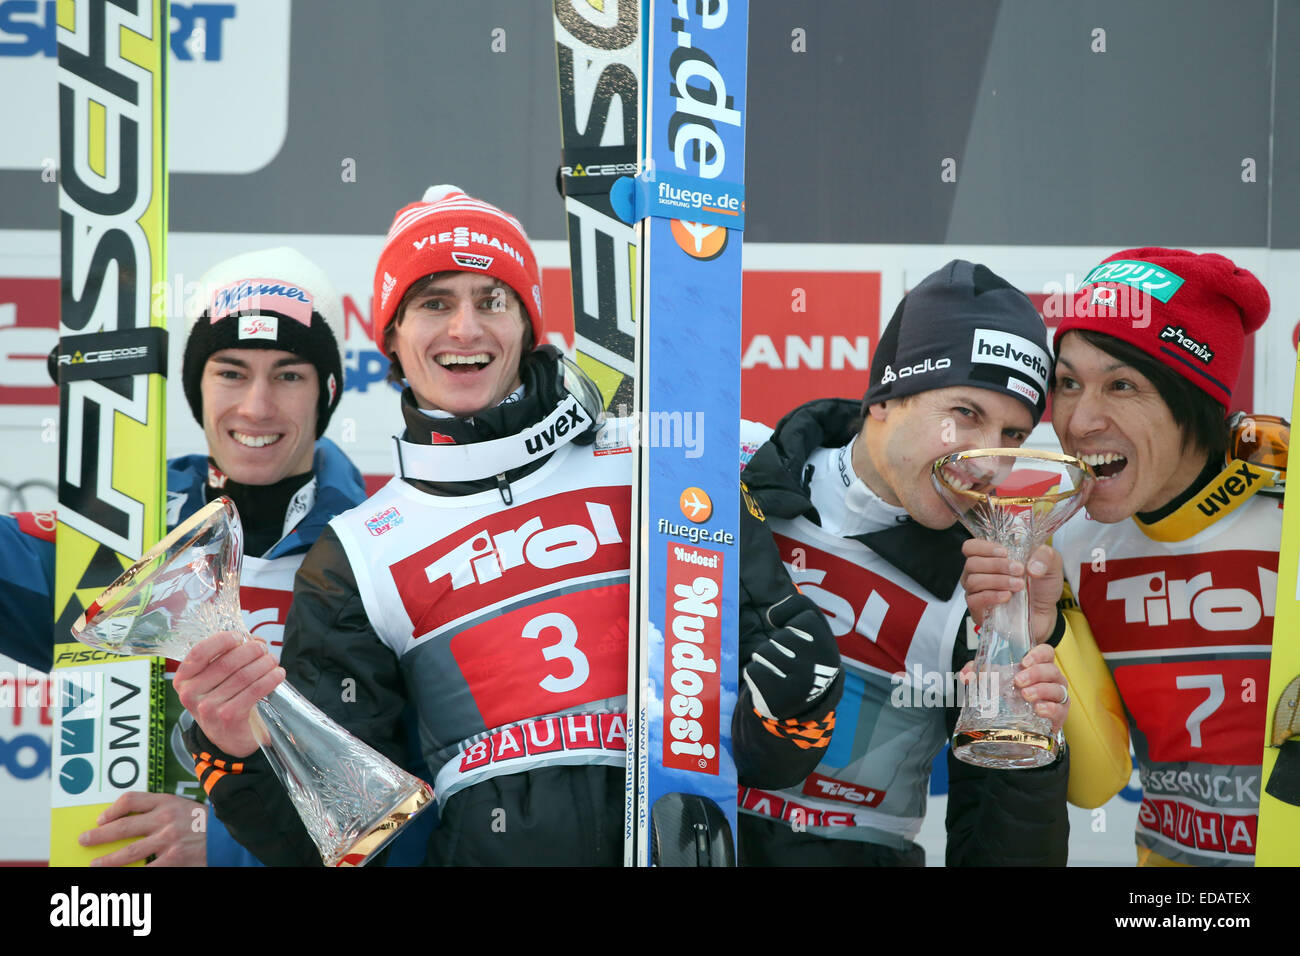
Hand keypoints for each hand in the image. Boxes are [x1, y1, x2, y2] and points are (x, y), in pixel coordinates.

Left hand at [79, 792, 206, 866]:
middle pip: (123, 827)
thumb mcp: (183, 807)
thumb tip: (131, 823)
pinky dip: (132, 873)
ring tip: (95, 864)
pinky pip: (146, 869)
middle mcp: (165, 819)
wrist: (229, 836)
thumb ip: (160, 811)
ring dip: (108, 860)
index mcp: (167, 802)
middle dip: (100, 835)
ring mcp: (168, 840)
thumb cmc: (205, 823)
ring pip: (129, 852)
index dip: (112, 810)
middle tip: (85, 839)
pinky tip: (121, 876)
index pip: (131, 801)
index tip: (101, 818)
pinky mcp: (173, 859)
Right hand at [174, 631, 283, 757]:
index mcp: (183, 680)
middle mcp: (190, 694)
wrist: (230, 739)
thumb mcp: (216, 680)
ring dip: (265, 663)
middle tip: (265, 650)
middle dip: (251, 651)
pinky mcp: (228, 717)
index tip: (240, 637)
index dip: (222, 640)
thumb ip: (228, 657)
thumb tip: (254, 639)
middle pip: (227, 662)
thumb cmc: (224, 701)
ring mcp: (208, 708)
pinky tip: (278, 674)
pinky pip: (255, 690)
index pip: (199, 652)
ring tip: (273, 661)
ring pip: (244, 675)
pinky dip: (270, 679)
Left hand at [743, 592, 840, 719]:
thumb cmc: (806, 649)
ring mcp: (797, 687)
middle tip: (790, 659)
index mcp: (828, 649)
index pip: (802, 620)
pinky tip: (769, 681)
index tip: (802, 640)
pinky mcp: (777, 700)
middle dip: (778, 644)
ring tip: (780, 670)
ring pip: (763, 653)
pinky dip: (755, 673)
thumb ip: (798, 604)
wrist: (804, 694)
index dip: (796, 626)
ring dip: (765, 658)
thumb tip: (771, 616)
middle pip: (779, 638)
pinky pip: (752, 671)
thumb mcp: (814, 622)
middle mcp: (817, 669)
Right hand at [960, 539, 1062, 644]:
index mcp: (991, 558)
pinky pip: (975, 600)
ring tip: (1018, 585)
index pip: (971, 547)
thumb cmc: (1041, 588)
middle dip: (997, 565)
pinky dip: (992, 596)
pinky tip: (1007, 596)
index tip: (1005, 552)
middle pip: (972, 563)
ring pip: (973, 581)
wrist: (1045, 614)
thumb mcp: (1051, 565)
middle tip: (1018, 570)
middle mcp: (980, 573)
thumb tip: (1031, 566)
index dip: (983, 547)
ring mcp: (977, 592)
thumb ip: (1045, 556)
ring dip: (998, 581)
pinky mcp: (978, 610)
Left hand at [961, 643, 1069, 733]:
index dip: (1039, 654)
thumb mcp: (995, 681)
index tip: (1024, 661)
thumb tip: (965, 676)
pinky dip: (1050, 708)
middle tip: (1018, 681)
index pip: (1047, 653)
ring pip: (1058, 689)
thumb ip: (978, 673)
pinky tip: (1039, 709)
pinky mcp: (1059, 715)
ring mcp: (1057, 697)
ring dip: (1041, 690)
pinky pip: (1061, 710)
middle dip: (1035, 674)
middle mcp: (1052, 680)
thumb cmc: (1013, 696)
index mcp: (1038, 666)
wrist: (1023, 724)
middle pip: (1052, 670)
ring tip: (1025, 695)